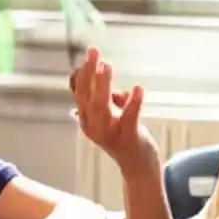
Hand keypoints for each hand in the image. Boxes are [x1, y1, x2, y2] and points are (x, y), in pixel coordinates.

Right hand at [70, 47, 158, 174]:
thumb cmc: (124, 138)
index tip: (92, 54)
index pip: (80, 92)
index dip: (84, 72)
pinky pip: (129, 118)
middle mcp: (93, 126)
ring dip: (103, 84)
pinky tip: (138, 88)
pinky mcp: (128, 138)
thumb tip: (111, 85)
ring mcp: (109, 133)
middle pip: (87, 95)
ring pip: (101, 105)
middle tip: (94, 51)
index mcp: (87, 119)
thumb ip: (109, 100)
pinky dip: (133, 102)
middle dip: (89, 72)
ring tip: (107, 65)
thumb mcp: (111, 117)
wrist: (138, 167)